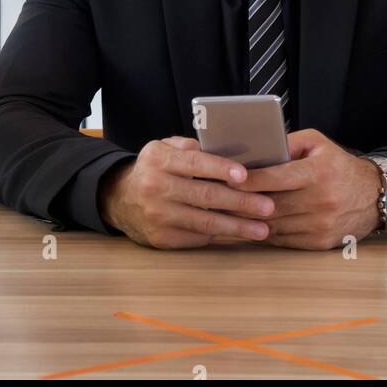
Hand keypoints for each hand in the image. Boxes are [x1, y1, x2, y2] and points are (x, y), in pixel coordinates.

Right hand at [97, 136, 275, 247]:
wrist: (119, 198)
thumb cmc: (154, 169)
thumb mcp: (164, 148)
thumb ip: (190, 147)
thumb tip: (226, 152)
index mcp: (159, 160)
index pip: (194, 162)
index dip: (220, 169)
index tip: (245, 175)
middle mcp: (156, 188)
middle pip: (205, 197)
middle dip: (241, 202)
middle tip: (268, 207)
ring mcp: (157, 216)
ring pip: (204, 223)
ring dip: (237, 227)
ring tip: (262, 229)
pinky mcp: (160, 239)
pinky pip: (196, 238)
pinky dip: (219, 235)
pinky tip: (238, 234)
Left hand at [232, 129, 382, 249]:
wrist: (373, 196)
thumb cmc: (340, 166)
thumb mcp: (318, 143)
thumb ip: (289, 143)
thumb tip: (258, 150)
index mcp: (319, 172)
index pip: (276, 178)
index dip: (250, 180)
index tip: (228, 178)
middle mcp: (321, 200)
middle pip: (271, 205)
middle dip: (243, 202)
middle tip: (220, 197)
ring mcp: (320, 224)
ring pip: (274, 226)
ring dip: (250, 221)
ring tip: (229, 212)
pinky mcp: (319, 243)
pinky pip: (283, 240)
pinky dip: (266, 233)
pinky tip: (252, 225)